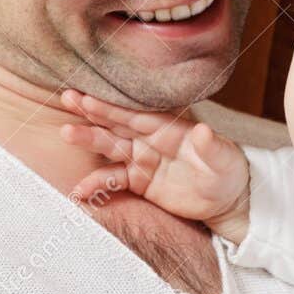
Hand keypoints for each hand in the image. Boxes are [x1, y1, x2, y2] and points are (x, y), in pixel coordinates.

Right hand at [59, 89, 250, 239]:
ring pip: (109, 147)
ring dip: (88, 140)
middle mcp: (150, 139)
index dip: (113, 105)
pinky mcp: (138, 182)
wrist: (226, 198)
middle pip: (117, 123)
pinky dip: (97, 184)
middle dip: (92, 112)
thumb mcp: (224, 158)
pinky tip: (80, 190)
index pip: (136, 113)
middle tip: (68, 99)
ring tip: (66, 133)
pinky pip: (114, 181)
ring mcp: (141, 159)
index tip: (90, 95)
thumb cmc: (227, 170)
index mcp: (168, 126)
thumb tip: (205, 131)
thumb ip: (211, 146)